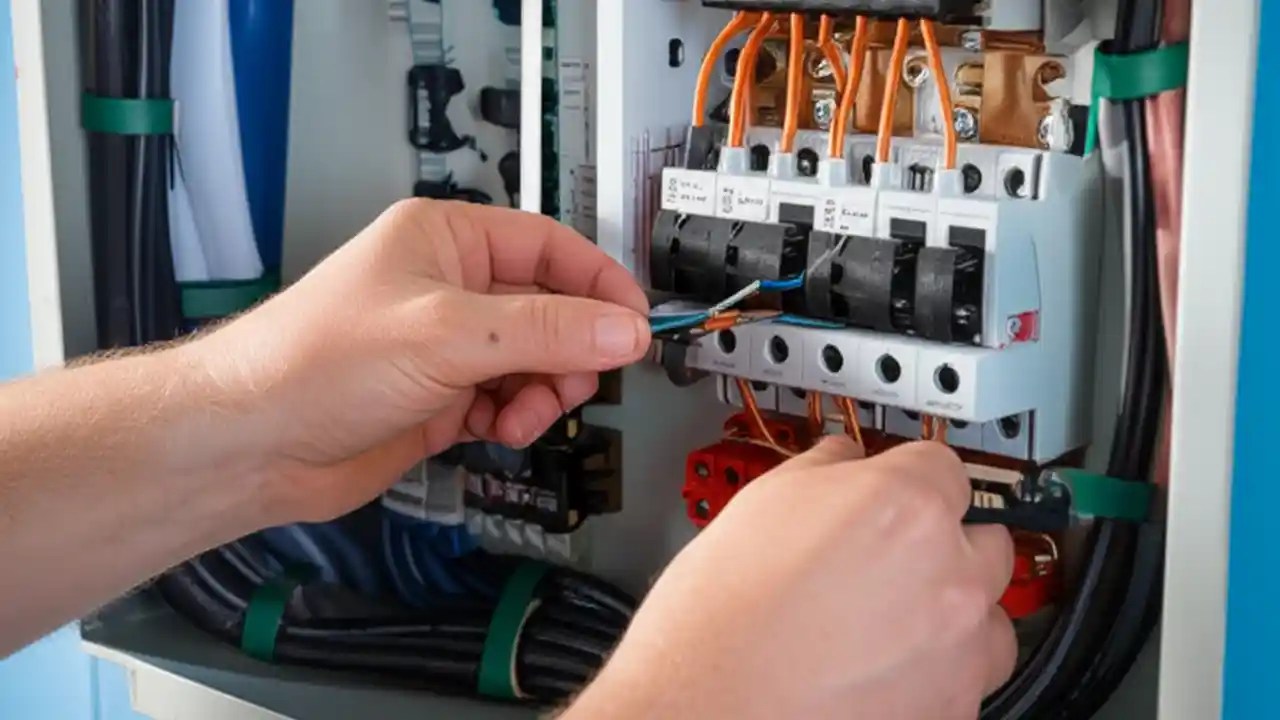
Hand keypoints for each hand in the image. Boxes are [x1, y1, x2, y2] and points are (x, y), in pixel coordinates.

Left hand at [179, 200, 649, 522]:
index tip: (638, 322)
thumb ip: (546, 331)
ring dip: (542, 392)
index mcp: (446, 241)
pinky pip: (506, 403)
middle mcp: (449, 290)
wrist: (252, 444)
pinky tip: (494, 431)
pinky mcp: (439, 399)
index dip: (599, 284)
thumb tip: (624, 328)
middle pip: (550, 310)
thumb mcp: (448, 334)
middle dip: (569, 350)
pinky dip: (514, 419)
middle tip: (574, 380)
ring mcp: (445, 348)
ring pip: (533, 362)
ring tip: (522, 415)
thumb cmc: (314, 362)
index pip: (550, 247)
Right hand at [566, 439, 1015, 719]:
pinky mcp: (951, 712)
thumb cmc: (715, 622)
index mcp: (904, 508)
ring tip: (892, 627)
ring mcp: (956, 651)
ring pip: (991, 618)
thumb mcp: (760, 506)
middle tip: (889, 564)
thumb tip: (841, 463)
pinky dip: (935, 676)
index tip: (903, 491)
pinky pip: (967, 682)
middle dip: (944, 546)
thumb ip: (822, 472)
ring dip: (955, 616)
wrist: (701, 707)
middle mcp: (946, 576)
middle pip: (986, 539)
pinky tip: (879, 671)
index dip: (913, 478)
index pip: (947, 466)